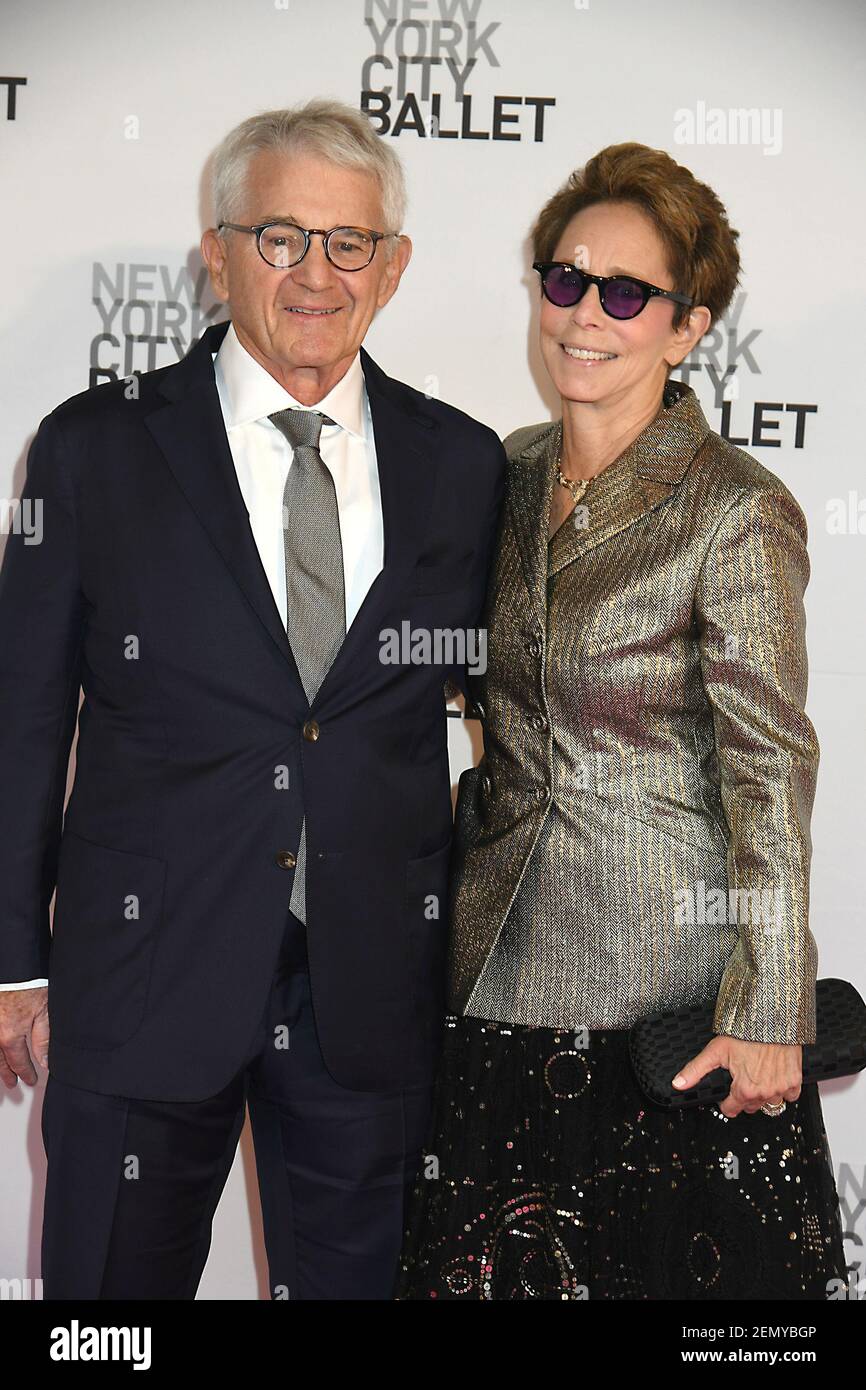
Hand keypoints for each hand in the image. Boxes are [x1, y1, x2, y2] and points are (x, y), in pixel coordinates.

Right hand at [0, 987, 48, 1087]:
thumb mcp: (43, 1012)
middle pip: (0, 1060)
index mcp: (10, 1035)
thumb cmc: (28, 983)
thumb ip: (43, 1039)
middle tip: (11, 1083)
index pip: (19, 1061)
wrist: (14, 965)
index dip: (25, 1073)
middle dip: (6, 1073)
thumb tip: (45, 1061)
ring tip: (1, 1071)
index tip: (30, 1080)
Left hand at [672, 1035, 801, 1117]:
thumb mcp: (716, 1050)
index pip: (731, 1110)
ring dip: (763, 1094)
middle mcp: (764, 1093)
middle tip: (742, 1078)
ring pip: (770, 1103)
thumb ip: (696, 1070)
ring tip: (758, 1076)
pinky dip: (783, 1089)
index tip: (726, 1092)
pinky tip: (775, 1077)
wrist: (772, 1020)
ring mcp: (781, 1088)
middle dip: (744, 1096)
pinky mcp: (795, 1081)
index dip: (725, 1101)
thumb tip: (678, 1084)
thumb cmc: (746, 1033)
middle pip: (750, 1107)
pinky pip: (790, 1096)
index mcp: (744, 1090)